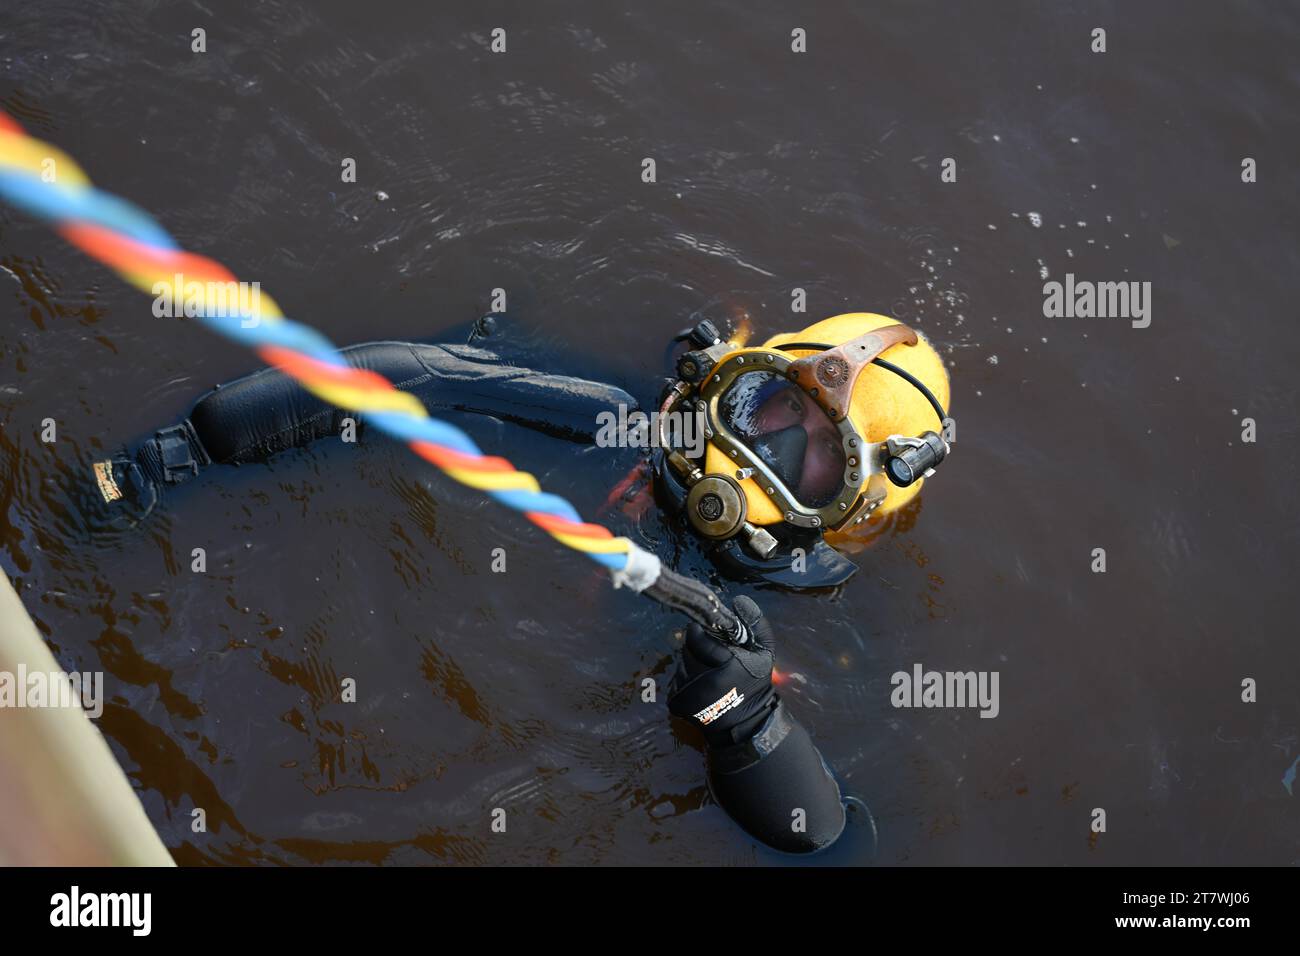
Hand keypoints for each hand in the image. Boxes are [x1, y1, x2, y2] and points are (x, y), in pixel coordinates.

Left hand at [668, 596, 776, 748]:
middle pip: (686, 649)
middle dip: (697, 649)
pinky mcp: (677, 703)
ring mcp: (687, 694)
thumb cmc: (755, 684)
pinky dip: (686, 680)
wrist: (744, 724)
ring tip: (710, 675)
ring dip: (692, 665)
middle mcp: (702, 680)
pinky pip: (676, 680)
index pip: (695, 637)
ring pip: (681, 664)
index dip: (700, 633)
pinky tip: (702, 688)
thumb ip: (756, 624)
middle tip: (712, 658)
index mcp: (725, 665)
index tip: (706, 633)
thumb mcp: (765, 652)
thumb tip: (738, 600)